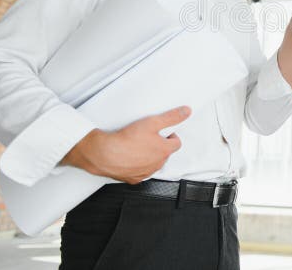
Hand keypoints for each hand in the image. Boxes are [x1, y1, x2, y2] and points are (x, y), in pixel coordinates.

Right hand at [62, 106, 190, 183]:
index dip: (171, 136)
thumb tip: (186, 112)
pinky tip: (130, 157)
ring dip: (149, 156)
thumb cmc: (127, 140)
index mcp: (164, 151)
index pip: (176, 143)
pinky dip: (137, 165)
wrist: (104, 154)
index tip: (164, 132)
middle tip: (148, 137)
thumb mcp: (152, 122)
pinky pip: (140, 172)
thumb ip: (171, 117)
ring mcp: (145, 173)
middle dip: (160, 145)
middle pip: (165, 154)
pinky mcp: (133, 179)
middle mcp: (157, 164)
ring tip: (138, 146)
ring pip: (153, 164)